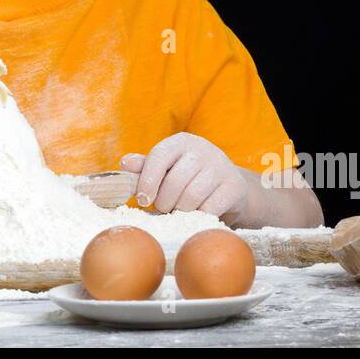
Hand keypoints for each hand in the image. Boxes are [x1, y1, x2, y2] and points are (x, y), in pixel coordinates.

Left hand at [120, 133, 251, 219]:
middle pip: (175, 181)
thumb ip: (145, 167)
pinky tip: (196, 215)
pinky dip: (198, 217)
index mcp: (181, 141)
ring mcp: (221, 167)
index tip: (142, 200)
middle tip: (163, 208)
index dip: (147, 181)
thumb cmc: (189, 176)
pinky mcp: (234, 186)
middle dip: (164, 201)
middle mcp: (203, 149)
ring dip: (180, 211)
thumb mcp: (167, 167)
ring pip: (192, 197)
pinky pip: (210, 209)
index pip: (159, 156)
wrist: (228, 186)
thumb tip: (125, 164)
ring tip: (178, 211)